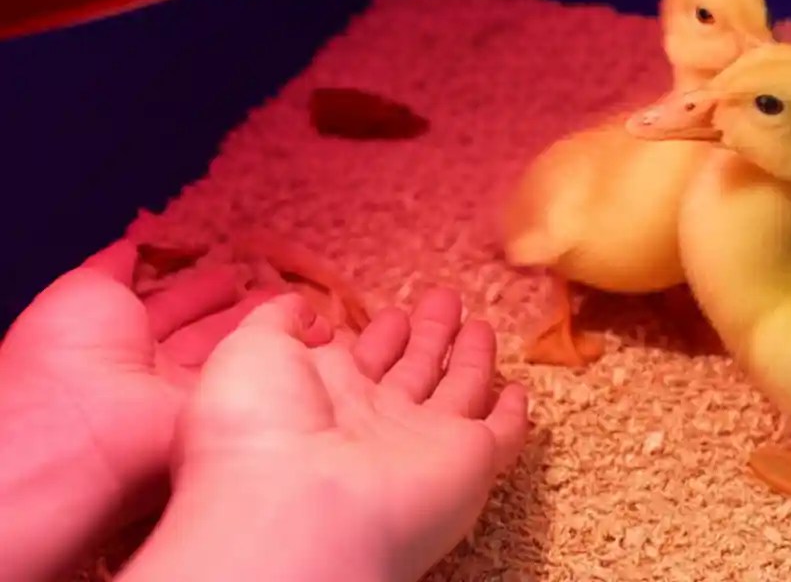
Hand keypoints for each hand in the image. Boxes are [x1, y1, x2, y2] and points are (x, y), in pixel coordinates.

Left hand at [0, 239, 301, 580]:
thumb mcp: (86, 289)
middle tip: (278, 287)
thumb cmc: (71, 347)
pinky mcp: (218, 409)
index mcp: (117, 337)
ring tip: (303, 304)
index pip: (169, 307)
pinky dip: (278, 353)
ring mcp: (187, 392)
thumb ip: (113, 267)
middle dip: (240, 307)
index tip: (233, 271)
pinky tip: (305, 332)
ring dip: (266, 326)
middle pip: (207, 331)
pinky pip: (251, 376)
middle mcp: (156, 368)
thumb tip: (134, 246)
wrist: (86, 418)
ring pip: (233, 351)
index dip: (199, 290)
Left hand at [123, 289, 529, 581]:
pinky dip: (512, 415)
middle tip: (444, 300)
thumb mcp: (251, 348)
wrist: (297, 511)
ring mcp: (423, 443)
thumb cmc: (263, 425)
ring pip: (456, 394)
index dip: (377, 334)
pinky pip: (500, 437)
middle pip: (410, 371)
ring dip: (469, 359)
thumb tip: (316, 316)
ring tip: (479, 324)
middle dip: (427, 334)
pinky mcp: (470, 462)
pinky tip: (518, 391)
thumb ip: (280, 320)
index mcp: (323, 395)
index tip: (392, 311)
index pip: (359, 359)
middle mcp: (375, 421)